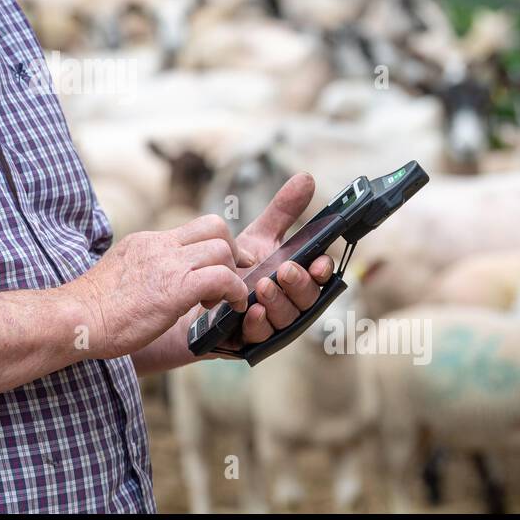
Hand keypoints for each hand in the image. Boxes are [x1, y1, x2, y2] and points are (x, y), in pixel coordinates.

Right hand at [68, 214, 249, 359]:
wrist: (77, 318)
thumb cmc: (92, 310)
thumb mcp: (120, 274)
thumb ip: (142, 270)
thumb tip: (153, 282)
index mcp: (146, 242)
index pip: (194, 226)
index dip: (217, 243)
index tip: (224, 265)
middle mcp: (159, 245)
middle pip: (216, 227)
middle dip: (232, 253)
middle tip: (229, 282)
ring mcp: (168, 264)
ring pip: (222, 249)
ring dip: (232, 276)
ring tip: (221, 301)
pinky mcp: (177, 288)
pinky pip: (223, 278)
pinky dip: (235, 292)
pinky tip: (230, 308)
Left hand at [215, 172, 334, 352]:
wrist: (196, 294)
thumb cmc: (236, 268)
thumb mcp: (259, 237)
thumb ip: (284, 212)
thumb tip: (306, 178)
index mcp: (298, 279)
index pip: (321, 277)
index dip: (323, 270)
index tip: (319, 262)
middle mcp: (291, 303)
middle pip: (307, 300)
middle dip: (299, 285)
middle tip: (284, 270)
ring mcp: (273, 324)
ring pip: (286, 319)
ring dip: (277, 302)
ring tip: (262, 286)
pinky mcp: (250, 341)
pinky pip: (260, 337)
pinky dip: (258, 324)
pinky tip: (251, 310)